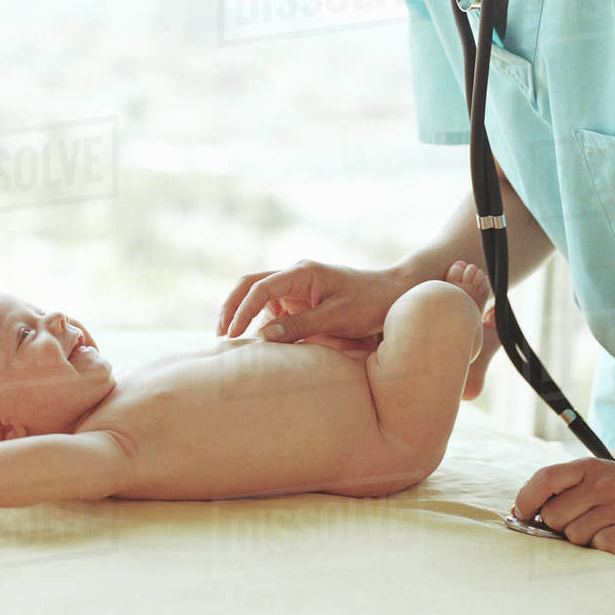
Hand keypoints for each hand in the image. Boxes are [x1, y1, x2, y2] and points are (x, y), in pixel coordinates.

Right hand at [217, 260, 409, 342]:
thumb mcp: (337, 318)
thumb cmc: (369, 303)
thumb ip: (301, 326)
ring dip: (244, 314)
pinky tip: (256, 340)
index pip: (261, 288)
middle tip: (221, 335)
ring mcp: (297, 285)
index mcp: (303, 272)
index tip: (232, 335)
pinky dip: (261, 321)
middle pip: (251, 284)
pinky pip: (273, 307)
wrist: (393, 294)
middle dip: (232, 307)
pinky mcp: (301, 298)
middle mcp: (295, 274)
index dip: (243, 311)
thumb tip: (264, 337)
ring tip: (232, 342)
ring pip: (258, 294)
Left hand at [511, 457, 614, 553]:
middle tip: (578, 522)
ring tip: (601, 528)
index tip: (524, 514)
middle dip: (559, 526)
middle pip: (555, 516)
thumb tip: (520, 511)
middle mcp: (604, 484)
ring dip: (582, 539)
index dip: (527, 500)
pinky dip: (602, 547)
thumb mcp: (592, 474)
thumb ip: (560, 487)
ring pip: (576, 536)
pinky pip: (602, 548)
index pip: (544, 479)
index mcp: (587, 467)